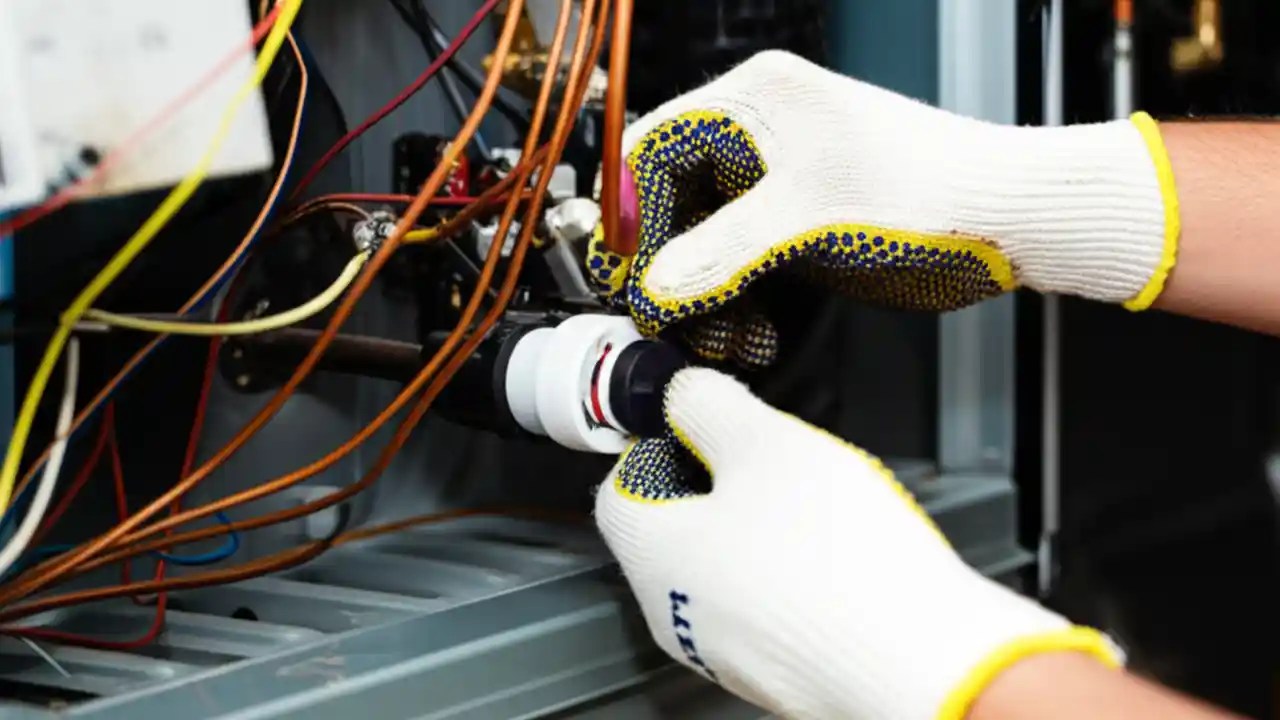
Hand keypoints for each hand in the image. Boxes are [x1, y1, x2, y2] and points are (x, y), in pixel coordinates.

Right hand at [587, 51, 1176, 366]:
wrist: (1006, 217)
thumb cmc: (931, 187)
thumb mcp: (810, 218)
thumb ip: (721, 252)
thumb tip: (654, 286)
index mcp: (757, 100)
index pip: (655, 150)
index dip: (631, 215)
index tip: (628, 273)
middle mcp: (761, 133)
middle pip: (674, 200)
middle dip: (670, 267)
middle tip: (667, 318)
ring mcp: (781, 180)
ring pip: (706, 239)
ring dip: (703, 294)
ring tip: (716, 337)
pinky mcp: (799, 221)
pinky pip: (742, 262)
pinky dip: (736, 300)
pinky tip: (747, 334)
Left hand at [595, 368, 1119, 718]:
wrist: (921, 661)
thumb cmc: (841, 562)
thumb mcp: (766, 441)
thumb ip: (709, 405)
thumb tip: (683, 392)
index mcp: (652, 554)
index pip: (619, 487)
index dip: (657, 444)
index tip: (699, 425)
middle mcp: (673, 612)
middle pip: (671, 528)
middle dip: (717, 484)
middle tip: (770, 462)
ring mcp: (722, 650)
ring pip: (721, 566)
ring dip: (756, 528)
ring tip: (813, 511)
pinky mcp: (773, 671)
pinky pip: (763, 605)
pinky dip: (788, 574)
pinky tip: (836, 559)